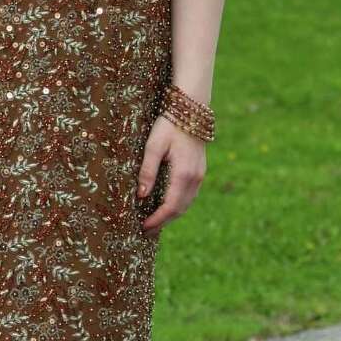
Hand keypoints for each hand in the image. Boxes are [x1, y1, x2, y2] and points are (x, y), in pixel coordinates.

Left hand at [136, 116, 206, 237]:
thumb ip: (147, 171)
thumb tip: (140, 196)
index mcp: (183, 174)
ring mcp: (200, 175)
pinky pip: (190, 194)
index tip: (144, 227)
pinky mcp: (199, 171)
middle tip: (146, 230)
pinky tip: (167, 206)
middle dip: (163, 222)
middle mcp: (195, 178)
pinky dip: (178, 205)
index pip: (170, 206)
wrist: (191, 110)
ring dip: (171, 215)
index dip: (157, 219)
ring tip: (155, 222)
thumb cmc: (169, 126)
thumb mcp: (153, 146)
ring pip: (186, 203)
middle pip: (180, 209)